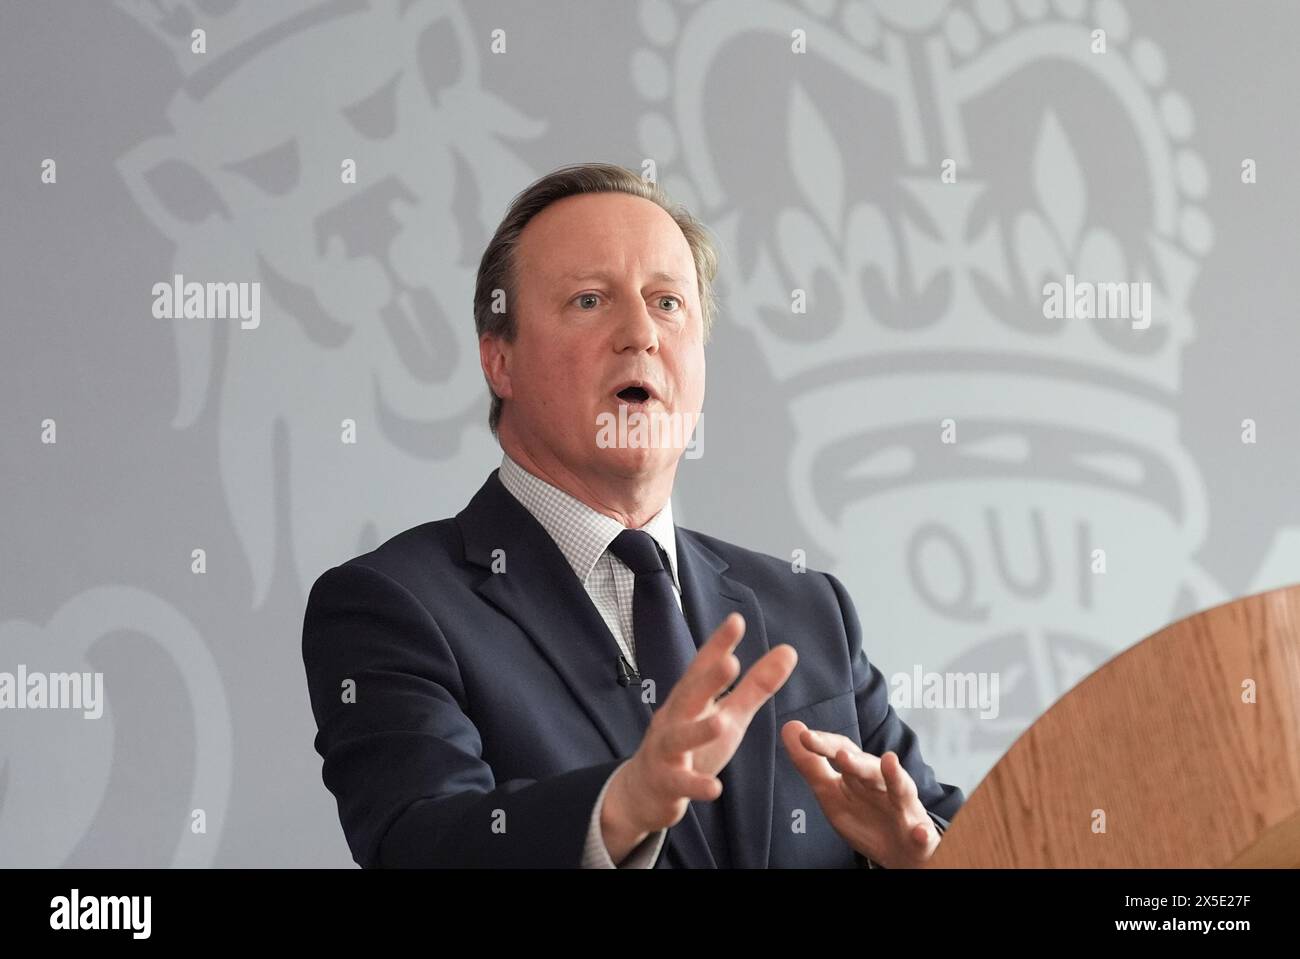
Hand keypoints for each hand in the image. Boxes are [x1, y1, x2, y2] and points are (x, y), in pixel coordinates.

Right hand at [605, 613, 796, 851]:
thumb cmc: (692, 746)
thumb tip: (789, 650)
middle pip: (689, 695)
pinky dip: (695, 784)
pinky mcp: (666, 782)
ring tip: (721, 723)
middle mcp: (675, 718)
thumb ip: (756, 686)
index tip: (736, 621)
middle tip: (731, 662)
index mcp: (691, 698)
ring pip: (679, 738)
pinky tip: (714, 788)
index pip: (704, 667)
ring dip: (698, 731)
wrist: (644, 790)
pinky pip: (680, 783)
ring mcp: (667, 750)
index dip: (718, 645)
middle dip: (708, 679)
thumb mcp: (728, 715)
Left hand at [781, 721, 939, 867]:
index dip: (825, 744)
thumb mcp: (831, 794)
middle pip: (870, 768)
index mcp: (861, 774)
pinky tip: (919, 831)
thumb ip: (810, 764)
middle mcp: (885, 784)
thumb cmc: (865, 818)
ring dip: (894, 777)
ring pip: (901, 790)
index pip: (844, 751)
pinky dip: (923, 833)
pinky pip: (923, 835)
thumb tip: (790, 727)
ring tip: (889, 762)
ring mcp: (904, 808)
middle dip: (857, 761)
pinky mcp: (920, 835)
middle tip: (840, 754)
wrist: (899, 853)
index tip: (804, 736)